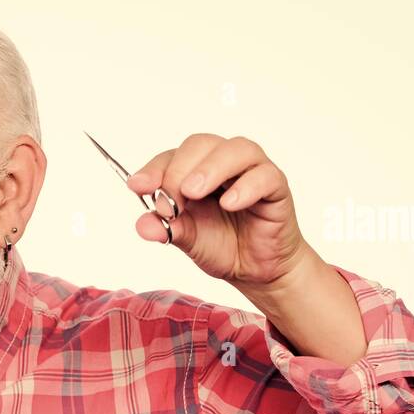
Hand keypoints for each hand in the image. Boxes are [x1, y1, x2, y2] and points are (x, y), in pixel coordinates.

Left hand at [127, 134, 310, 287]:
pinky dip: (246, 186)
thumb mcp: (187, 239)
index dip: (154, 169)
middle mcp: (223, 164)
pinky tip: (229, 203)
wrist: (255, 269)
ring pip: (236, 149)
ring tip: (193, 192)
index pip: (172, 157)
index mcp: (195, 172)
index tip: (137, 186)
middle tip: (170, 199)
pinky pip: (265, 175)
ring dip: (210, 169)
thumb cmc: (223, 245)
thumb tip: (143, 225)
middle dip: (179, 169)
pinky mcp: (276, 187)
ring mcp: (251, 171)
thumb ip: (166, 229)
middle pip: (201, 144)